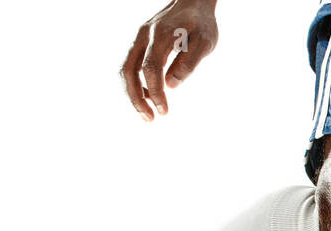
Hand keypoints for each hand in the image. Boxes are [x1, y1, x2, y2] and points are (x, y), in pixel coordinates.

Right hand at [121, 0, 219, 120]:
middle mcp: (143, 35)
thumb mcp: (204, 42)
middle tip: (149, 119)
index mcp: (160, 35)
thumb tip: (171, 86)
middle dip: (136, 98)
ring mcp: (138, 38)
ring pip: (125, 68)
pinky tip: (150, 96)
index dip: (155, 92)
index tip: (164, 111)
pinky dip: (135, 83)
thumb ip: (188, 63)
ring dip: (133, 93)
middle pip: (128, 70)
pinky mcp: (140, 42)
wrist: (193, 0)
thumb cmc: (202, 23)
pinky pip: (130, 64)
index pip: (151, 68)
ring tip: (148, 114)